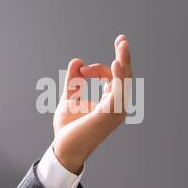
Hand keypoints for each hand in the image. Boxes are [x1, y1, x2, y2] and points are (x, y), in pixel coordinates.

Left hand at [52, 34, 132, 174]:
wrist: (63, 148)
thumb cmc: (69, 128)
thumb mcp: (70, 98)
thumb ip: (73, 81)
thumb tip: (77, 61)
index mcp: (110, 101)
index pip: (112, 77)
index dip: (98, 69)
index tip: (82, 69)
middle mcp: (117, 105)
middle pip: (124, 77)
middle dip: (124, 57)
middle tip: (122, 39)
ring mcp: (116, 110)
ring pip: (124, 82)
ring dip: (123, 63)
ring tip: (122, 46)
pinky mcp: (109, 114)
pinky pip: (118, 92)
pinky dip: (117, 78)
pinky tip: (115, 64)